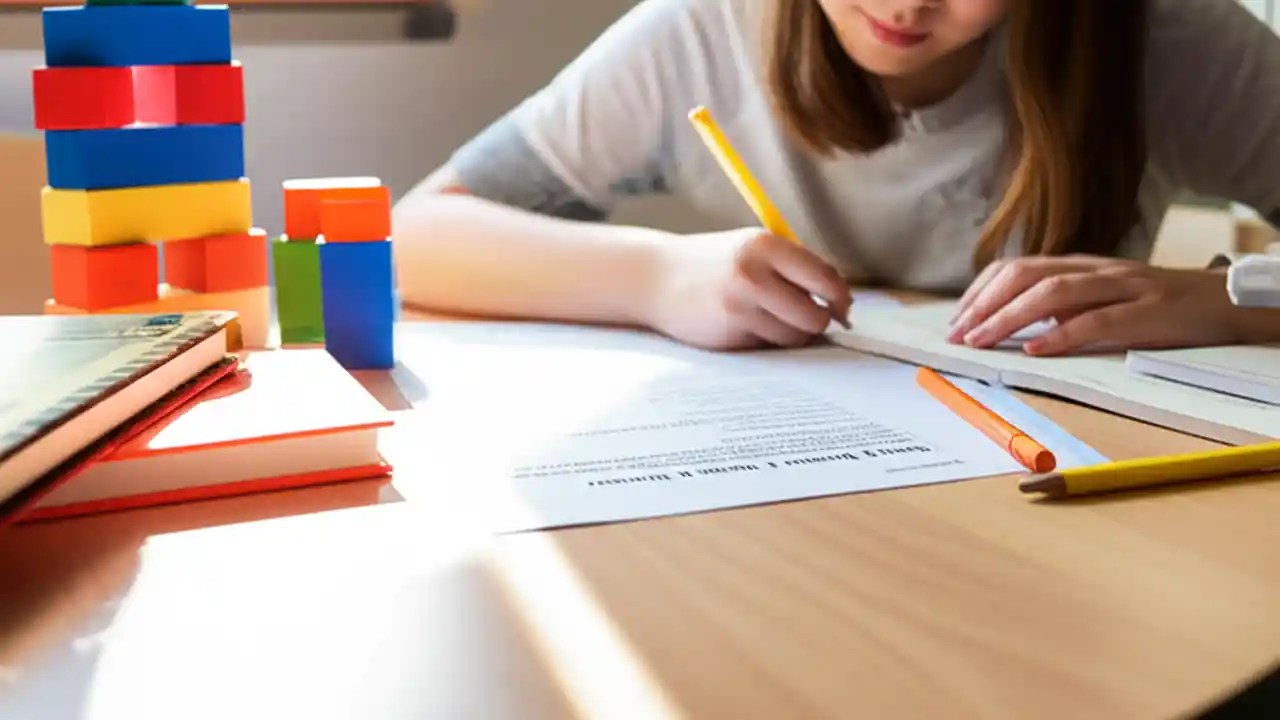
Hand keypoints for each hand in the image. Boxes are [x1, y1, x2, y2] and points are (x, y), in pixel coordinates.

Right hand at [643, 228, 850, 350]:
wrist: (655, 278)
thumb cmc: (712, 264)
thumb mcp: (751, 249)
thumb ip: (792, 267)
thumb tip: (840, 300)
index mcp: (765, 245)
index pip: (824, 277)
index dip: (840, 297)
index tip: (842, 306)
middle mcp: (754, 274)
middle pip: (814, 315)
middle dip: (819, 321)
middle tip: (813, 319)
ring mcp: (740, 307)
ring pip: (794, 336)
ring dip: (794, 334)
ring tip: (775, 320)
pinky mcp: (729, 334)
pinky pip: (768, 345)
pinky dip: (767, 340)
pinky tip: (747, 325)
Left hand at [947, 255, 1260, 355]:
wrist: (1221, 301)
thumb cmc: (1154, 305)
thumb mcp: (1101, 298)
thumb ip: (1062, 306)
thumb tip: (1012, 325)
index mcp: (1079, 266)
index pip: (1016, 268)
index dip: (981, 292)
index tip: (956, 321)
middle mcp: (1094, 270)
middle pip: (1026, 275)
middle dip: (985, 305)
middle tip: (958, 335)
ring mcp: (1121, 287)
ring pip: (1053, 293)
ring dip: (1009, 318)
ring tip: (981, 340)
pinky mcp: (1146, 311)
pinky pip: (1097, 320)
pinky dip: (1062, 335)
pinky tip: (1035, 349)